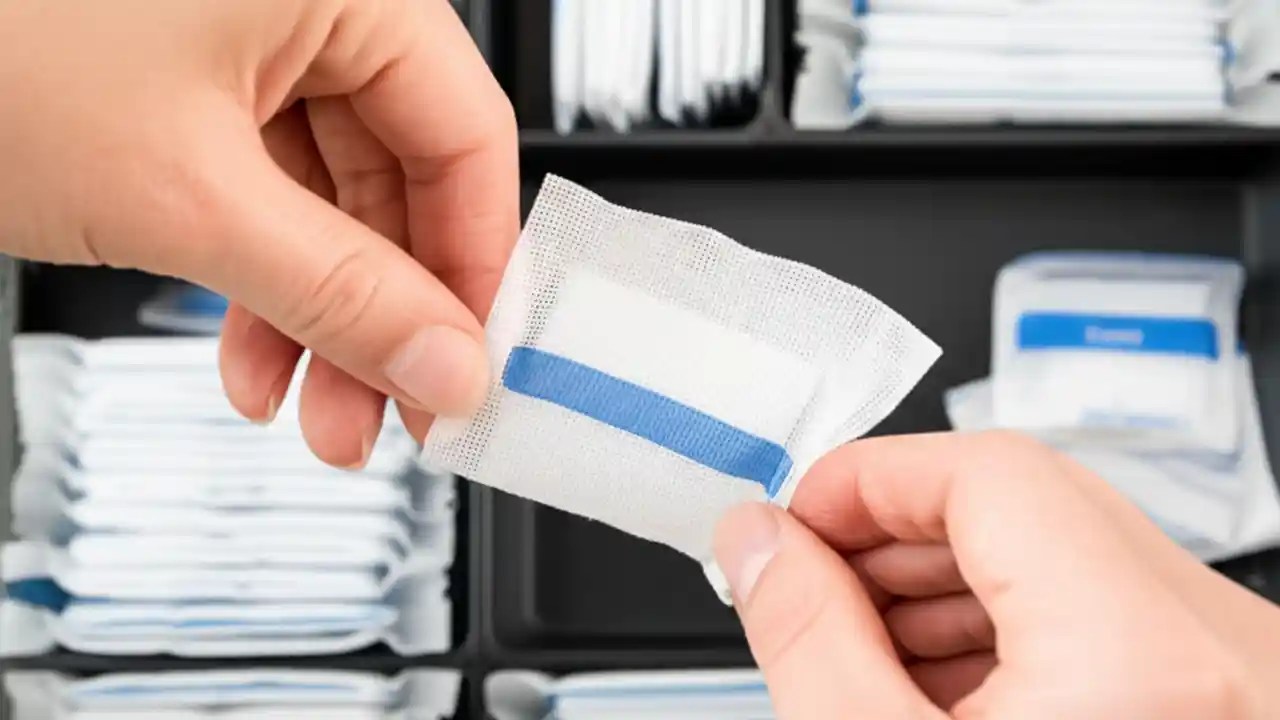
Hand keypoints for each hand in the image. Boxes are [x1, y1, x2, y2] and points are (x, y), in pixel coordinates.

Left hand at [0, 0, 518, 465]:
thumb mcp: (185, 195)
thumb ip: (343, 292)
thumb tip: (446, 365)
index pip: (468, 137)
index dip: (471, 269)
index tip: (465, 366)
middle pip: (397, 176)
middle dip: (381, 314)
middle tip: (382, 412)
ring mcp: (244, 29)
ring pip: (325, 192)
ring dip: (316, 311)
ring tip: (304, 408)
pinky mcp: (188, 69)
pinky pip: (259, 182)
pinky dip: (256, 271)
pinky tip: (248, 349)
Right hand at [715, 431, 1279, 717]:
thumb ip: (807, 638)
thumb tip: (755, 542)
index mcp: (1142, 659)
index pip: (991, 472)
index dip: (869, 480)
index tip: (793, 520)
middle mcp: (1220, 654)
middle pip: (1032, 508)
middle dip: (897, 536)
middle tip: (808, 580)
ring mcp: (1237, 676)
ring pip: (1072, 565)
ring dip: (948, 587)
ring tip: (859, 645)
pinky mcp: (1230, 701)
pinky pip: (1114, 624)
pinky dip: (1014, 636)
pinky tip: (940, 690)